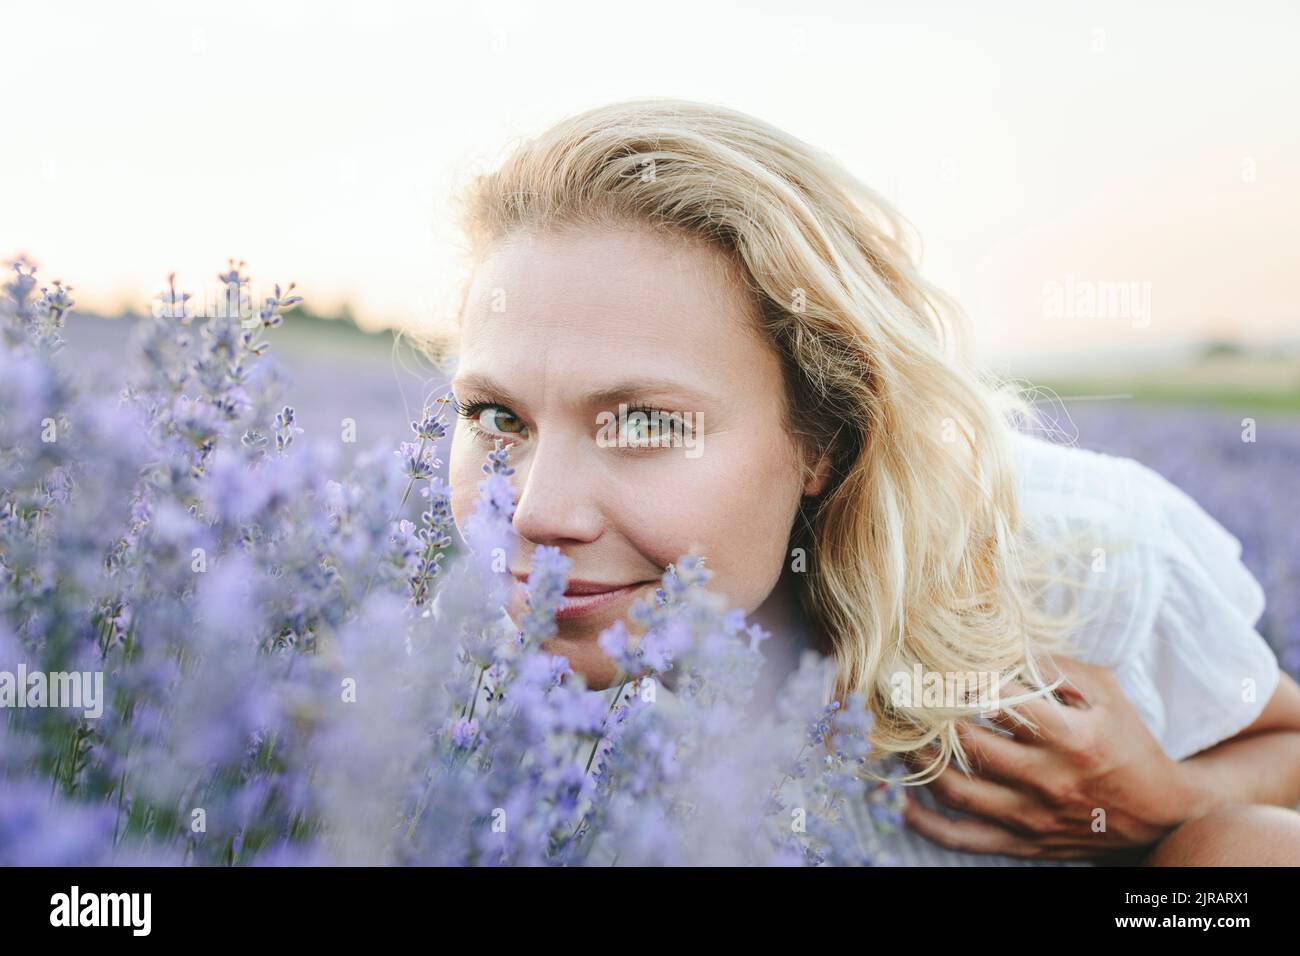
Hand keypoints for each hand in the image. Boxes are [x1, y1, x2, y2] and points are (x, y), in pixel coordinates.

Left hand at [900, 657, 1196, 859]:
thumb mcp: (1105, 692)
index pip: (1001, 702)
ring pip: (957, 790)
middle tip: (899, 696)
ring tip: (895, 736)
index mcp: (1070, 737)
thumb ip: (1054, 667)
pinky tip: (900, 802)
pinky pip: (963, 838)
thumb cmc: (1128, 741)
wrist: (1160, 813)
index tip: (930, 664)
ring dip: (918, 762)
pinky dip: (926, 823)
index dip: (961, 680)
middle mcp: (1048, 779)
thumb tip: (1001, 645)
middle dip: (928, 717)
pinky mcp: (1023, 843)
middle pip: (970, 745)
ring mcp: (1032, 816)